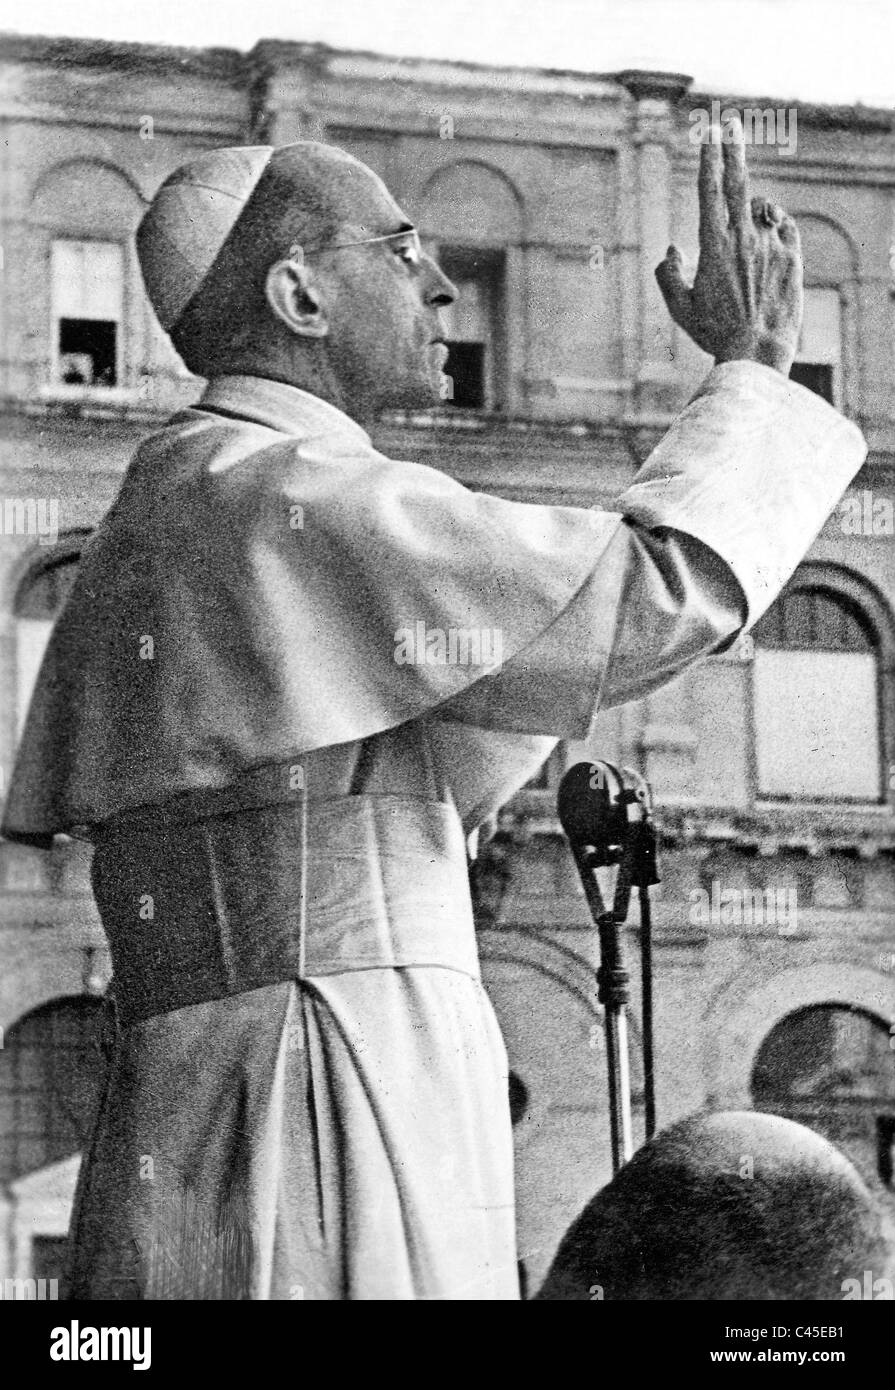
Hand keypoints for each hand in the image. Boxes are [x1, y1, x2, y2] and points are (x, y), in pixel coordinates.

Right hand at [655, 117, 802, 375]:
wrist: (758, 353)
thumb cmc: (715, 334)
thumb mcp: (681, 309)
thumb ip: (668, 275)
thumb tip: (671, 251)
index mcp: (713, 246)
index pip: (709, 190)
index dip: (707, 159)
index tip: (707, 134)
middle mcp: (743, 238)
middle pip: (738, 182)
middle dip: (732, 149)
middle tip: (730, 122)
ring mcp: (770, 244)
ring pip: (762, 207)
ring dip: (753, 207)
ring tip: (746, 231)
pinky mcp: (792, 256)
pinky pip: (785, 225)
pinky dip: (776, 222)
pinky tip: (770, 232)